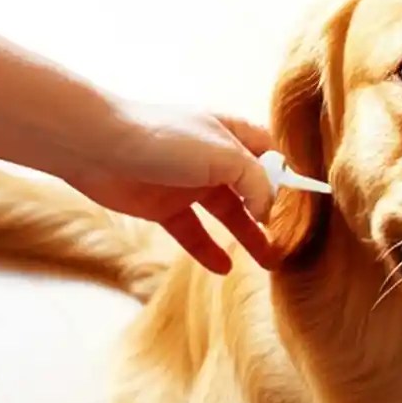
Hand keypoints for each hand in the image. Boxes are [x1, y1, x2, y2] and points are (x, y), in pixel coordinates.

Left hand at [63, 102, 277, 273]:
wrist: (96, 146)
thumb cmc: (162, 139)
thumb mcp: (223, 155)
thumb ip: (255, 181)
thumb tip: (269, 209)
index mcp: (230, 133)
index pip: (270, 153)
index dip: (287, 177)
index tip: (305, 207)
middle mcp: (212, 157)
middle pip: (252, 188)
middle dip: (272, 214)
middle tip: (291, 242)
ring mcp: (188, 183)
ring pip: (227, 213)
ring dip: (247, 237)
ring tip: (268, 261)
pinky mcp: (163, 207)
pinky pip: (193, 233)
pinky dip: (208, 251)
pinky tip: (223, 269)